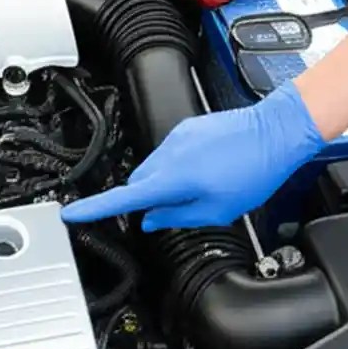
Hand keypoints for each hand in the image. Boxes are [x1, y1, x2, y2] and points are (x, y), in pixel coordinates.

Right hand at [61, 82, 325, 230]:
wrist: (275, 131)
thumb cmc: (254, 170)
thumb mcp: (218, 209)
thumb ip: (177, 216)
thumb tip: (151, 220)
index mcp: (173, 179)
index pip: (124, 198)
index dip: (95, 209)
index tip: (72, 214)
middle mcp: (169, 154)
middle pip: (141, 182)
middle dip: (149, 198)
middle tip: (176, 208)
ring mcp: (177, 138)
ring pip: (156, 168)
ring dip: (167, 181)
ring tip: (203, 185)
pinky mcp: (187, 128)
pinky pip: (171, 152)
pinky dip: (179, 165)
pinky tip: (208, 168)